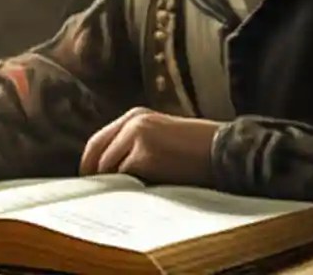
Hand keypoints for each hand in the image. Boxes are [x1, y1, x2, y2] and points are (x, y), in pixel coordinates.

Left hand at [79, 107, 221, 186]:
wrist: (223, 150)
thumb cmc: (196, 149)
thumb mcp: (161, 136)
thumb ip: (135, 144)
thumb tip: (108, 171)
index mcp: (136, 115)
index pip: (99, 140)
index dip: (90, 162)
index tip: (89, 180)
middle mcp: (133, 121)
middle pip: (96, 152)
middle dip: (94, 174)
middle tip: (94, 195)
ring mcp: (138, 136)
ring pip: (108, 167)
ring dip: (113, 183)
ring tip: (120, 196)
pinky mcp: (144, 155)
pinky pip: (125, 177)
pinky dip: (129, 188)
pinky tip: (138, 193)